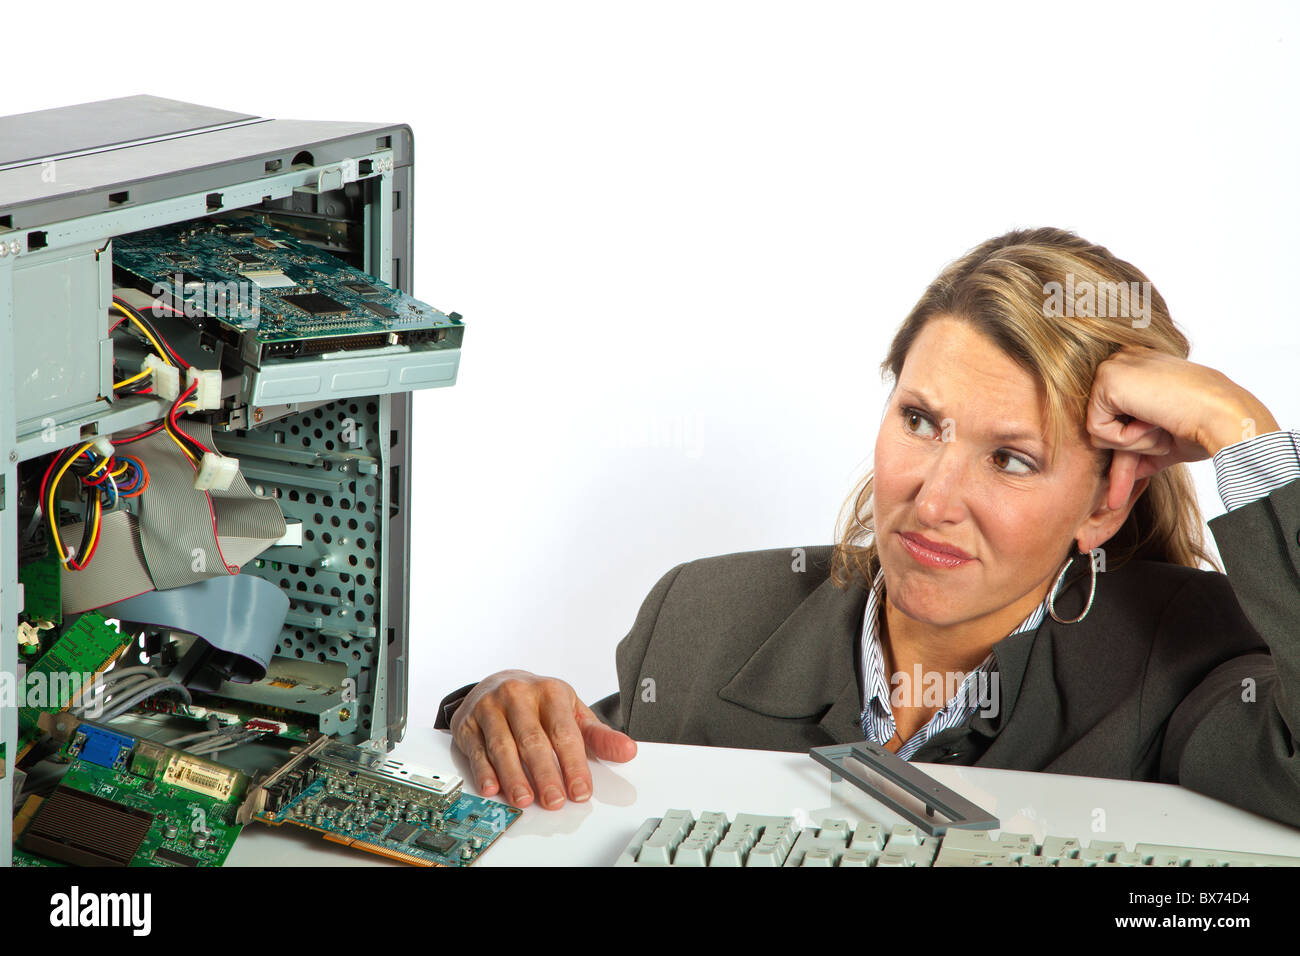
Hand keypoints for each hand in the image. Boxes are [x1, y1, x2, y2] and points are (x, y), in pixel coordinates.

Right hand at [449, 669, 636, 808]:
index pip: (564, 732)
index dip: (573, 764)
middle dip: (545, 774)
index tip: (581, 790)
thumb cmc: (539, 702)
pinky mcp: (468, 722)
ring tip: (525, 799)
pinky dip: (484, 770)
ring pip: (503, 746)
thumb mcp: (572, 712)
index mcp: (550, 692)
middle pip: (533, 740)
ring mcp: (490, 707)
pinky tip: (492, 788)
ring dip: (514, 776)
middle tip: (554, 800)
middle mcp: (519, 695)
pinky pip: (476, 749)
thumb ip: (599, 735)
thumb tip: (628, 751)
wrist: (497, 681)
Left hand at [1086, 347, 1279, 509]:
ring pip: (1097, 429)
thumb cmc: (1206, 425)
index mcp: (1140, 370)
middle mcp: (1124, 361)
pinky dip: (1126, 439)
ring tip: (1162, 425)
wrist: (1224, 416)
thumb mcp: (1165, 439)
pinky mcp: (1107, 379)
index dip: (1131, 445)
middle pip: (1104, 423)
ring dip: (1132, 442)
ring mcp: (1114, 366)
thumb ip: (1141, 448)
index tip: (1136, 472)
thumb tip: (1127, 472)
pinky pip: (1097, 430)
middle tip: (1139, 469)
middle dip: (1126, 452)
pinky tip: (1153, 421)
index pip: (1117, 415)